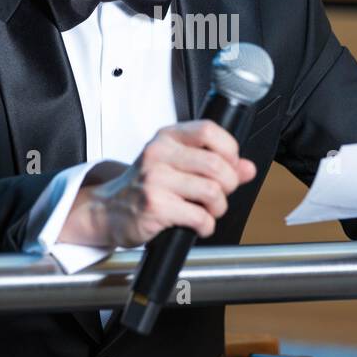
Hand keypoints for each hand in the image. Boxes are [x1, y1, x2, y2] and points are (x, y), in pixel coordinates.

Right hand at [60, 120, 256, 247]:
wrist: (108, 211)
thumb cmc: (145, 187)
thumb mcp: (177, 166)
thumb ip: (215, 163)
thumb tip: (248, 168)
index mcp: (167, 137)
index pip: (209, 130)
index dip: (230, 150)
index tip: (230, 166)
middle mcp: (159, 154)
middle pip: (217, 165)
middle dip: (229, 186)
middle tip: (220, 195)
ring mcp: (155, 179)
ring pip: (212, 191)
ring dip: (218, 208)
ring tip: (209, 211)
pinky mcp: (155, 206)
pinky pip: (199, 217)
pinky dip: (206, 226)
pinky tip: (197, 224)